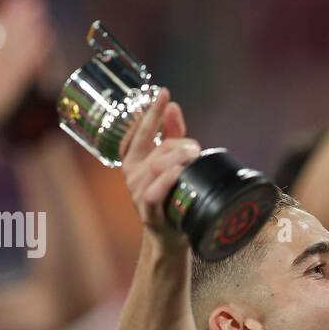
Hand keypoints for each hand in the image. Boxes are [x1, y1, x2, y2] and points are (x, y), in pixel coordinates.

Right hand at [118, 89, 199, 245]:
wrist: (169, 236)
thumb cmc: (170, 196)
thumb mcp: (171, 163)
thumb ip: (172, 134)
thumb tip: (173, 106)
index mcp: (135, 160)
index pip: (139, 131)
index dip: (151, 113)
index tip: (163, 93)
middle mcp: (133, 175)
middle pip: (154, 149)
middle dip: (176, 143)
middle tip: (195, 148)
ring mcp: (138, 193)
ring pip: (155, 167)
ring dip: (176, 158)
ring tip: (193, 157)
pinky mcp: (148, 211)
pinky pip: (153, 192)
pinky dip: (167, 179)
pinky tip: (179, 172)